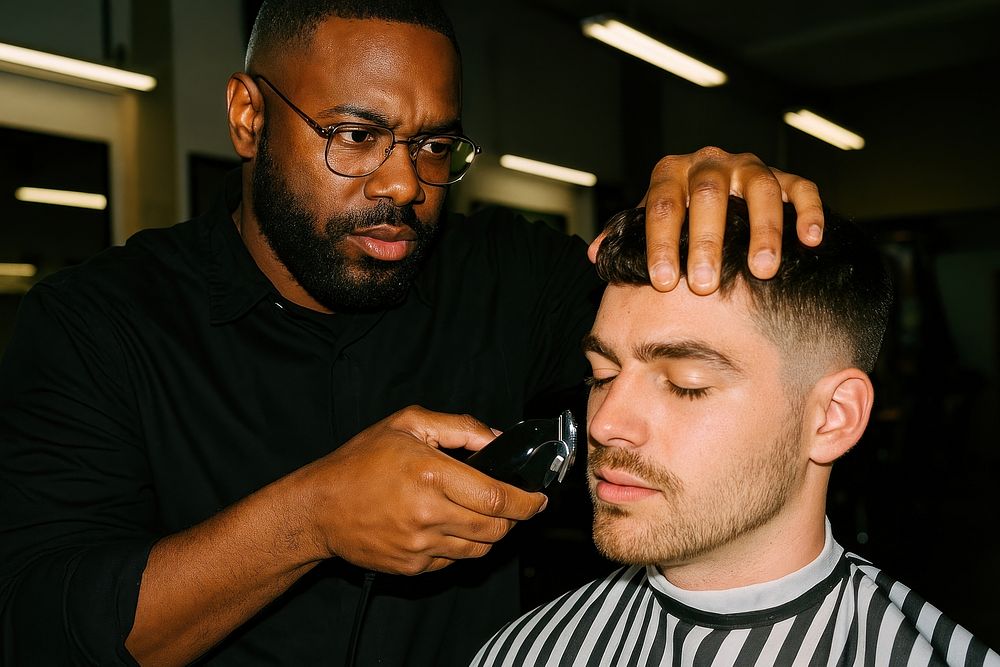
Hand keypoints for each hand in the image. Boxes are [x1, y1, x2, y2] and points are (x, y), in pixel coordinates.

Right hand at [298, 406, 545, 574]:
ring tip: (479, 514)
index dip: (528, 502)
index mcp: (431, 475)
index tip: (539, 498)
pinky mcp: (412, 567)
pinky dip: (460, 546)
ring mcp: (419, 546)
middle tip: (513, 505)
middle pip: (496, 529)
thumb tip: (498, 438)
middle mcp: (428, 514)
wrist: (319, 507)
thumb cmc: (361, 460)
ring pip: (479, 549)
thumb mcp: (408, 424)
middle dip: (514, 519)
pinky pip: (453, 562)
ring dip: (490, 534)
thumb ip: (460, 427)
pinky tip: (446, 526)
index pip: (497, 498)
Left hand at [588, 146, 824, 293]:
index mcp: (671, 173)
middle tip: (705, 285)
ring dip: (763, 231)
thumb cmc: (675, 218)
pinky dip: (807, 212)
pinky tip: (810, 242)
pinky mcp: (784, 177)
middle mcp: (710, 163)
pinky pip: (801, 188)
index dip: (660, 243)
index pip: (661, 205)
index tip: (663, 281)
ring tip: (763, 271)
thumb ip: (623, 237)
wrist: (711, 192)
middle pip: (709, 194)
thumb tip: (595, 255)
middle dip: (707, 242)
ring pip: (759, 190)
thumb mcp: (645, 223)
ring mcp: (749, 167)